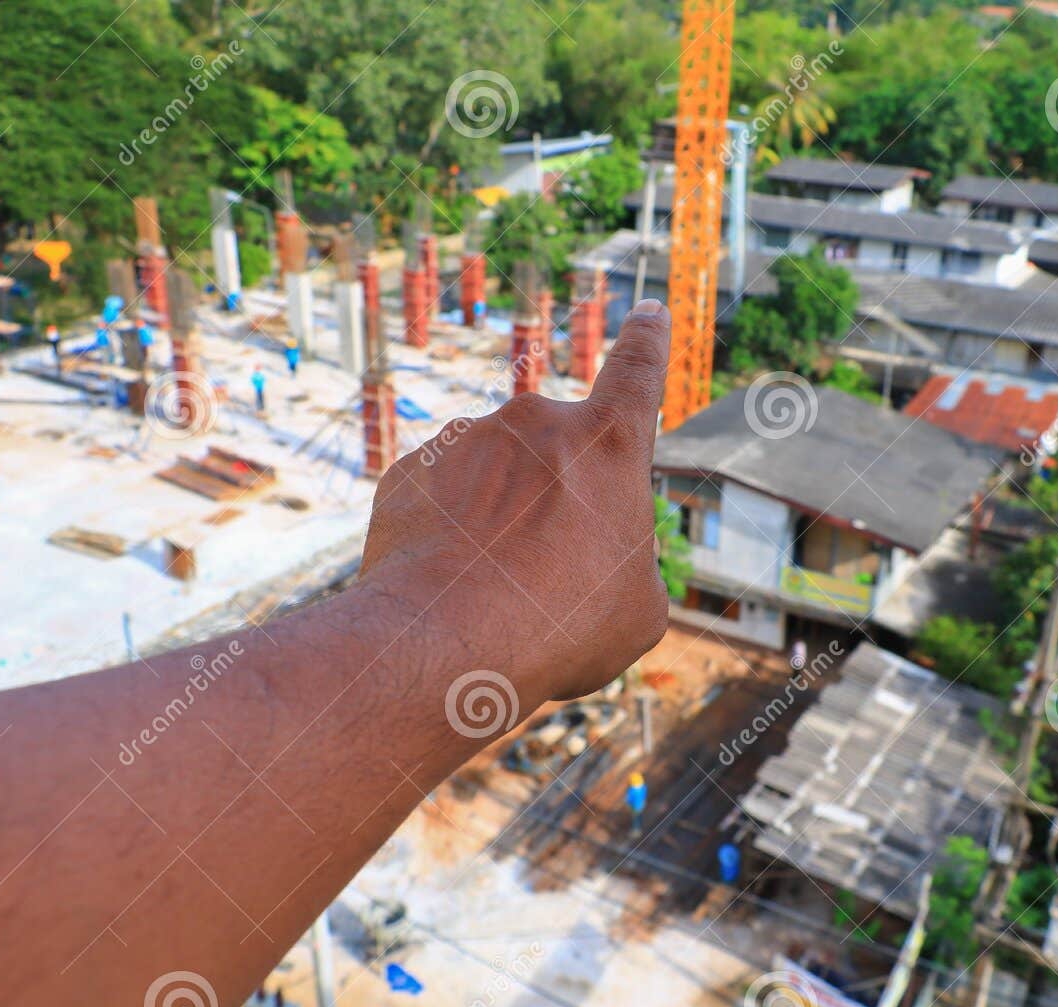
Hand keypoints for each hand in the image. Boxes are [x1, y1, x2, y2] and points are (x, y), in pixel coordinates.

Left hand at [359, 300, 671, 708]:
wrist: (445, 642)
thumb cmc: (561, 627)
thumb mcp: (638, 609)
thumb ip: (626, 561)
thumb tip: (596, 556)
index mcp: (607, 445)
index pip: (638, 373)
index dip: (647, 344)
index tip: (647, 313)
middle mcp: (535, 422)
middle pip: (557, 457)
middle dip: (555, 504)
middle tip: (549, 576)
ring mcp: (465, 440)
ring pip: (494, 480)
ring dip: (498, 522)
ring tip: (494, 591)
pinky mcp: (410, 471)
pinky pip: (441, 499)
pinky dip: (448, 535)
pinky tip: (449, 583)